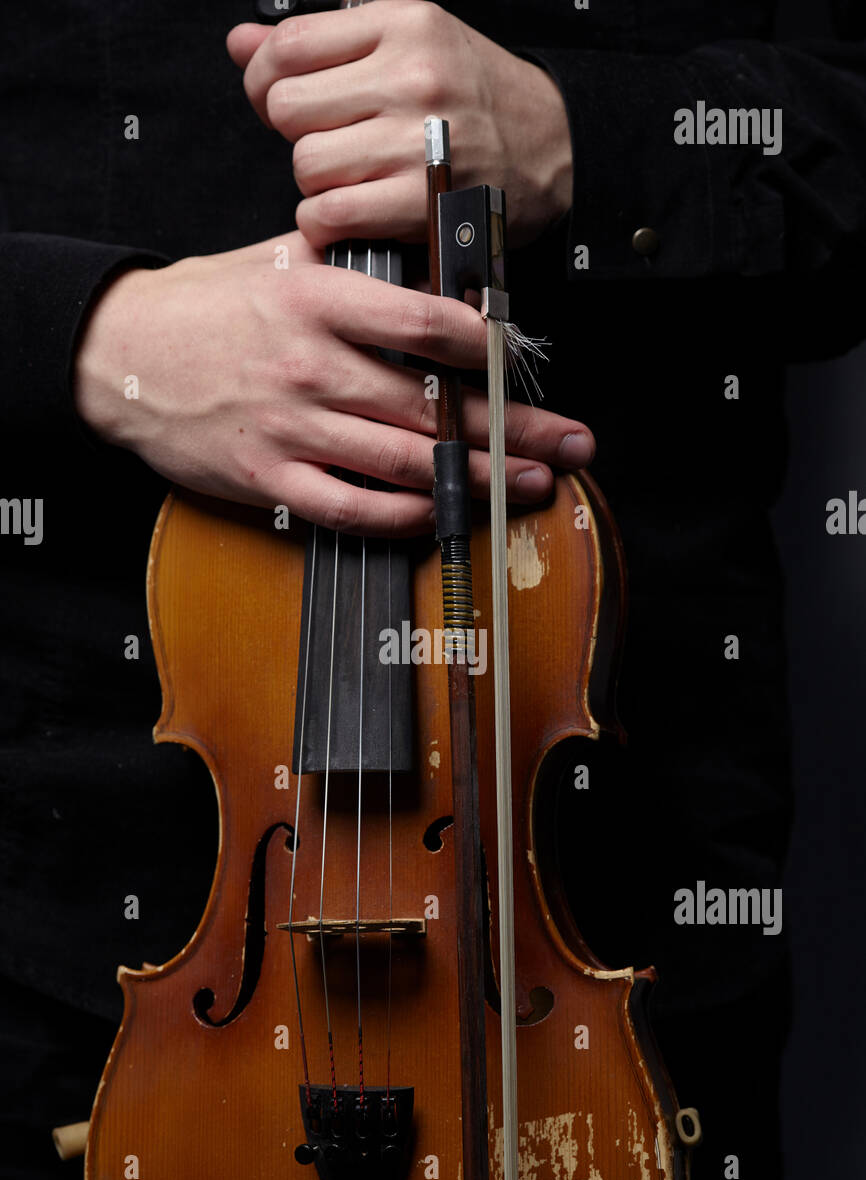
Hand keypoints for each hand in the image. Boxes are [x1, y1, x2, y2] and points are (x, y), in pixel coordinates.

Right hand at [73, 232, 593, 535]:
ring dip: (480, 479)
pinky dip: (407, 516)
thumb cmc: (209, 305)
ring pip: (406, 463)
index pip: (426, 324)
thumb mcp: (283, 262)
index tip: (532, 365)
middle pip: (435, 407)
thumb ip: (360, 276)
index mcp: (320, 301)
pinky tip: (448, 516)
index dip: (491, 349)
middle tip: (572, 445)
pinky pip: (353, 509)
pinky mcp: (270, 481)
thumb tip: (444, 289)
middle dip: (514, 430)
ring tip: (532, 485)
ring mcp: (292, 430)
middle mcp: (313, 367)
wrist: (118, 354)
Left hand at [226, 3, 572, 248]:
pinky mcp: (422, 200)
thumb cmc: (476, 102)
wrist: (555, 149)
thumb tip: (240, 44)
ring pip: (307, 164)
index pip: (289, 46)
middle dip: (297, 136)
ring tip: (352, 182)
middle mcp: (411, 76)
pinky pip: (331, 212)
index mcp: (403, 25)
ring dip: (316, 185)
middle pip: (289, 109)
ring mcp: (418, 140)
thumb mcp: (408, 46)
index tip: (284, 103)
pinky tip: (353, 215)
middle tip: (330, 147)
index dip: (267, 81)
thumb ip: (320, 45)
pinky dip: (328, 223)